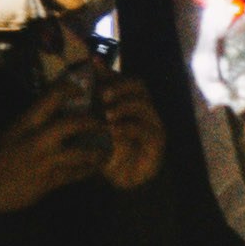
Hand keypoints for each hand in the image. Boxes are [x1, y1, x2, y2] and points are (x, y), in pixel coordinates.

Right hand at [0, 71, 115, 211]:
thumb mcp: (11, 133)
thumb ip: (33, 125)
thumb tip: (55, 115)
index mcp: (26, 122)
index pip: (51, 97)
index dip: (70, 89)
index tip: (83, 89)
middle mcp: (37, 138)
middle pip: (72, 124)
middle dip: (92, 122)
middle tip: (105, 122)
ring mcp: (44, 160)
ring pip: (80, 152)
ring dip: (97, 151)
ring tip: (107, 149)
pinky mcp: (48, 181)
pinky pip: (75, 174)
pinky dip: (88, 170)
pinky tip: (95, 168)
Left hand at [97, 75, 163, 190]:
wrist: (122, 179)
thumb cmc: (110, 149)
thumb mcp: (97, 123)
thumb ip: (94, 99)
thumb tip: (87, 69)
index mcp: (131, 101)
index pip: (126, 79)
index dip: (111, 73)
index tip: (94, 66)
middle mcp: (145, 109)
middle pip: (139, 86)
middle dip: (120, 87)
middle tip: (102, 95)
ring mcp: (153, 124)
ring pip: (143, 105)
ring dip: (123, 107)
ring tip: (107, 114)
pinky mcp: (157, 142)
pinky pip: (145, 129)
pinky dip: (128, 127)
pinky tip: (114, 131)